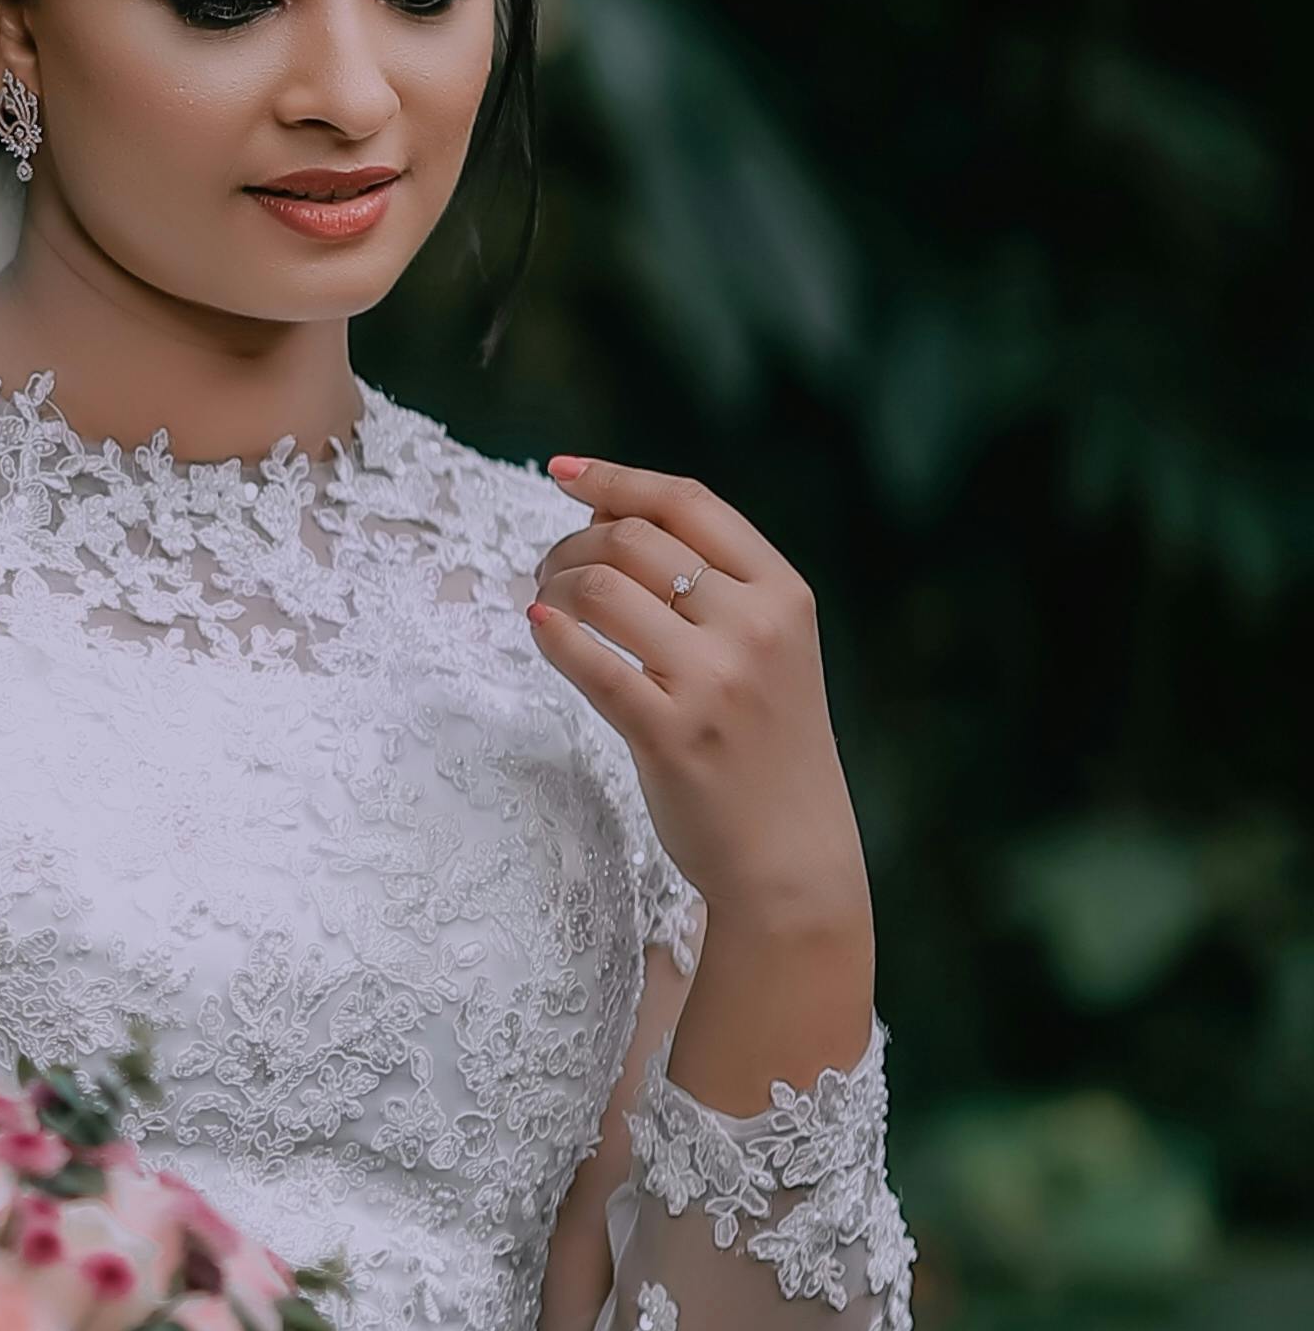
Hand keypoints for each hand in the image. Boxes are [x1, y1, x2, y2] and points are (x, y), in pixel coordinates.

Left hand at [527, 454, 874, 1099]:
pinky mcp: (670, 733)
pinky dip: (551, 634)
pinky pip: (587, 660)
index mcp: (783, 593)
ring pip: (602, 587)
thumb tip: (607, 518)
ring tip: (547, 605)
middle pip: (633, 539)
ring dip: (554, 585)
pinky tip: (540, 630)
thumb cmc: (766, 746)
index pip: (689, 501)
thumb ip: (710, 585)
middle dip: (572, 543)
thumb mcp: (770, 649)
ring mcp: (714, 681)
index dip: (616, 478)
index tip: (563, 473)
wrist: (791, 856)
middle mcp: (755, 627)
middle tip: (549, 571)